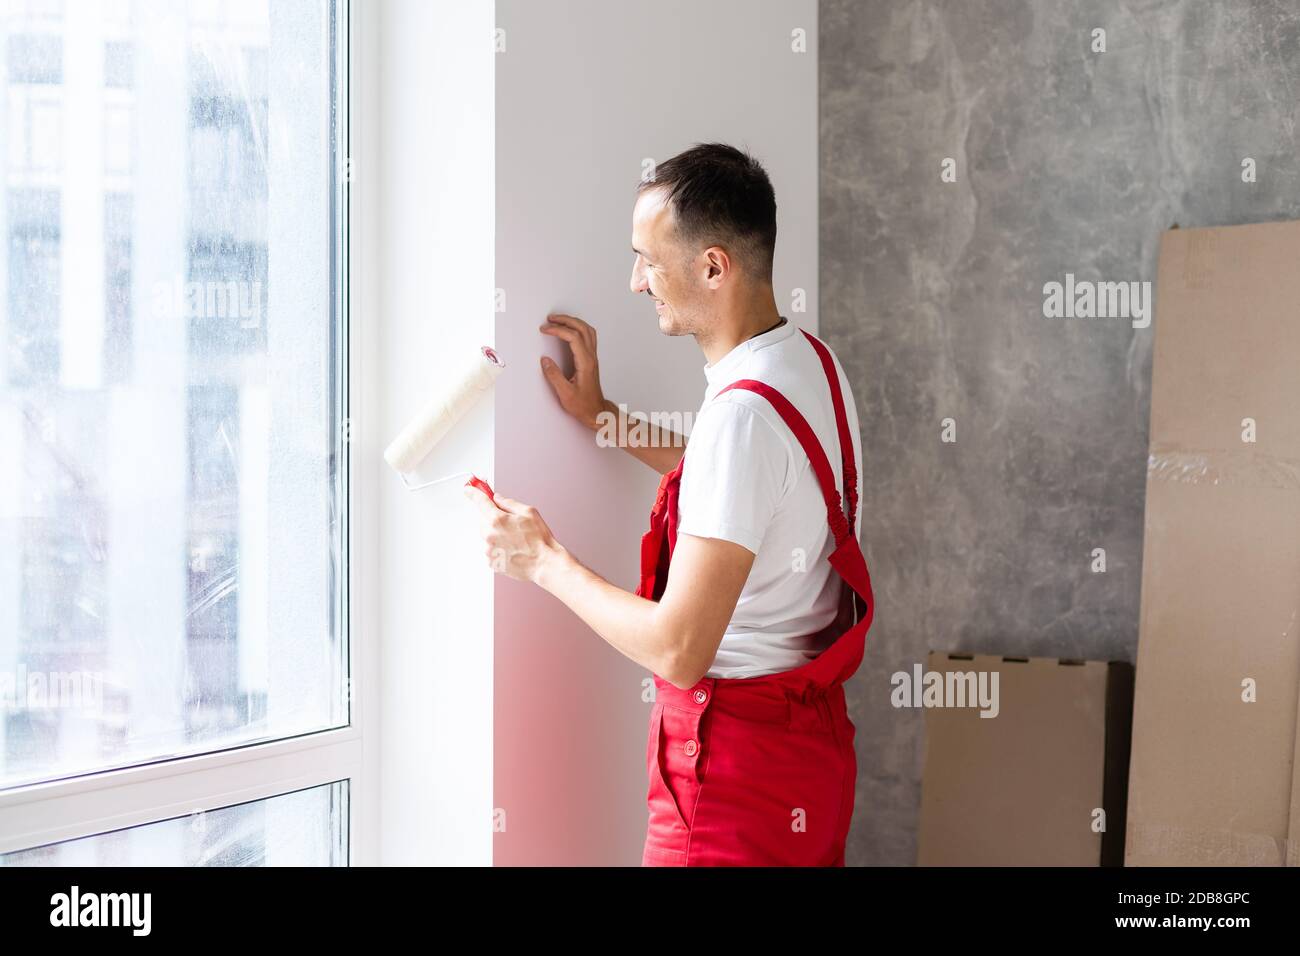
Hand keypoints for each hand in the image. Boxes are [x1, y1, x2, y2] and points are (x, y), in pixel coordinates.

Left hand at [463, 482, 564, 583]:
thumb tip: (498, 498)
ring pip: (487, 535)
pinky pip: (490, 549)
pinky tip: (512, 549)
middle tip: (511, 524)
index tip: (469, 489)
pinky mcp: (491, 562)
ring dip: (496, 534)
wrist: (544, 563)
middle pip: (484, 519)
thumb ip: (509, 503)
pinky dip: (498, 547)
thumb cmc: (539, 540)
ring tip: (515, 540)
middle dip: (494, 518)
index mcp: (498, 519)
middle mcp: (490, 534)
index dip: (473, 492)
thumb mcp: (529, 512)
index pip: (481, 501)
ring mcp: (489, 550)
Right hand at [539, 313, 611, 431]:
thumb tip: (545, 360)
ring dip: (573, 322)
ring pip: (587, 330)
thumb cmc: (584, 405)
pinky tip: (569, 330)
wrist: (597, 411)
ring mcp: (592, 357)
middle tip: (551, 319)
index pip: (573, 337)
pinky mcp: (591, 360)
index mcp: (585, 363)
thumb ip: (554, 376)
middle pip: (582, 328)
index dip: (558, 330)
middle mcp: (591, 357)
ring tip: (559, 320)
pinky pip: (588, 337)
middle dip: (565, 320)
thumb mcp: (565, 393)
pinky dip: (578, 328)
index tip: (545, 329)